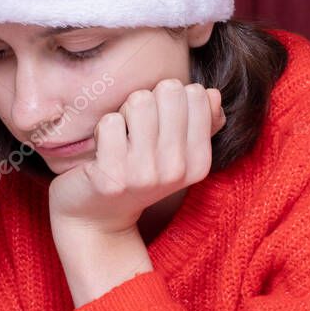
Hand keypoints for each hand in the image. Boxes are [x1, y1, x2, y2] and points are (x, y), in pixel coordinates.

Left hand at [48, 80, 225, 235]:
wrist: (97, 219)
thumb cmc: (136, 176)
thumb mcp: (176, 154)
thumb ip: (200, 122)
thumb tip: (212, 94)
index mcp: (199, 162)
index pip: (196, 94)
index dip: (170, 99)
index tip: (158, 124)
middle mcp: (176, 170)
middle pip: (168, 91)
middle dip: (148, 100)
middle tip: (136, 128)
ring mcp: (144, 175)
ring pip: (139, 101)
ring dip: (123, 113)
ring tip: (120, 138)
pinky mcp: (112, 177)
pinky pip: (110, 122)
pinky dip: (102, 130)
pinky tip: (102, 151)